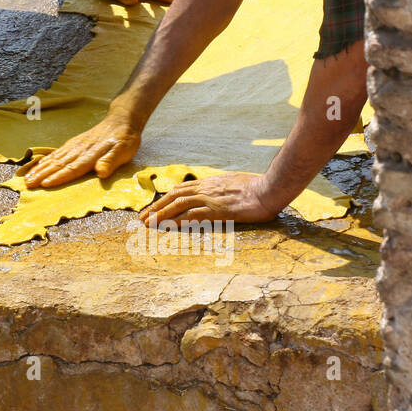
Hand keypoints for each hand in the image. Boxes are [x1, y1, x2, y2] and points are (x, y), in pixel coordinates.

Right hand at [23, 112, 141, 188]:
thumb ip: (111, 161)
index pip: (72, 168)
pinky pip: (56, 153)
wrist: (121, 120)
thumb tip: (101, 172)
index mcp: (91, 154)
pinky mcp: (73, 143)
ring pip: (54, 159)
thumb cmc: (125, 139)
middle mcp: (79, 150)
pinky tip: (38, 165)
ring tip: (26, 178)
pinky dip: (45, 160)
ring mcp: (74, 146)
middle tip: (27, 184)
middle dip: (42, 174)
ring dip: (40, 169)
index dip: (58, 177)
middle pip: (58, 164)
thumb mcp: (124, 151)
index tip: (45, 184)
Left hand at [139, 172, 281, 225]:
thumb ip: (222, 188)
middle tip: (142, 218)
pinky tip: (168, 227)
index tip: (153, 208)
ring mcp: (211, 199)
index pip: (180, 190)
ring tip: (148, 224)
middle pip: (174, 197)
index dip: (165, 199)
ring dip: (161, 215)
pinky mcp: (218, 210)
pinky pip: (194, 216)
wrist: (269, 189)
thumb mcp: (234, 183)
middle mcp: (206, 189)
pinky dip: (179, 221)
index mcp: (209, 183)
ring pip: (179, 205)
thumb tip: (217, 193)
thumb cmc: (257, 188)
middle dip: (156, 207)